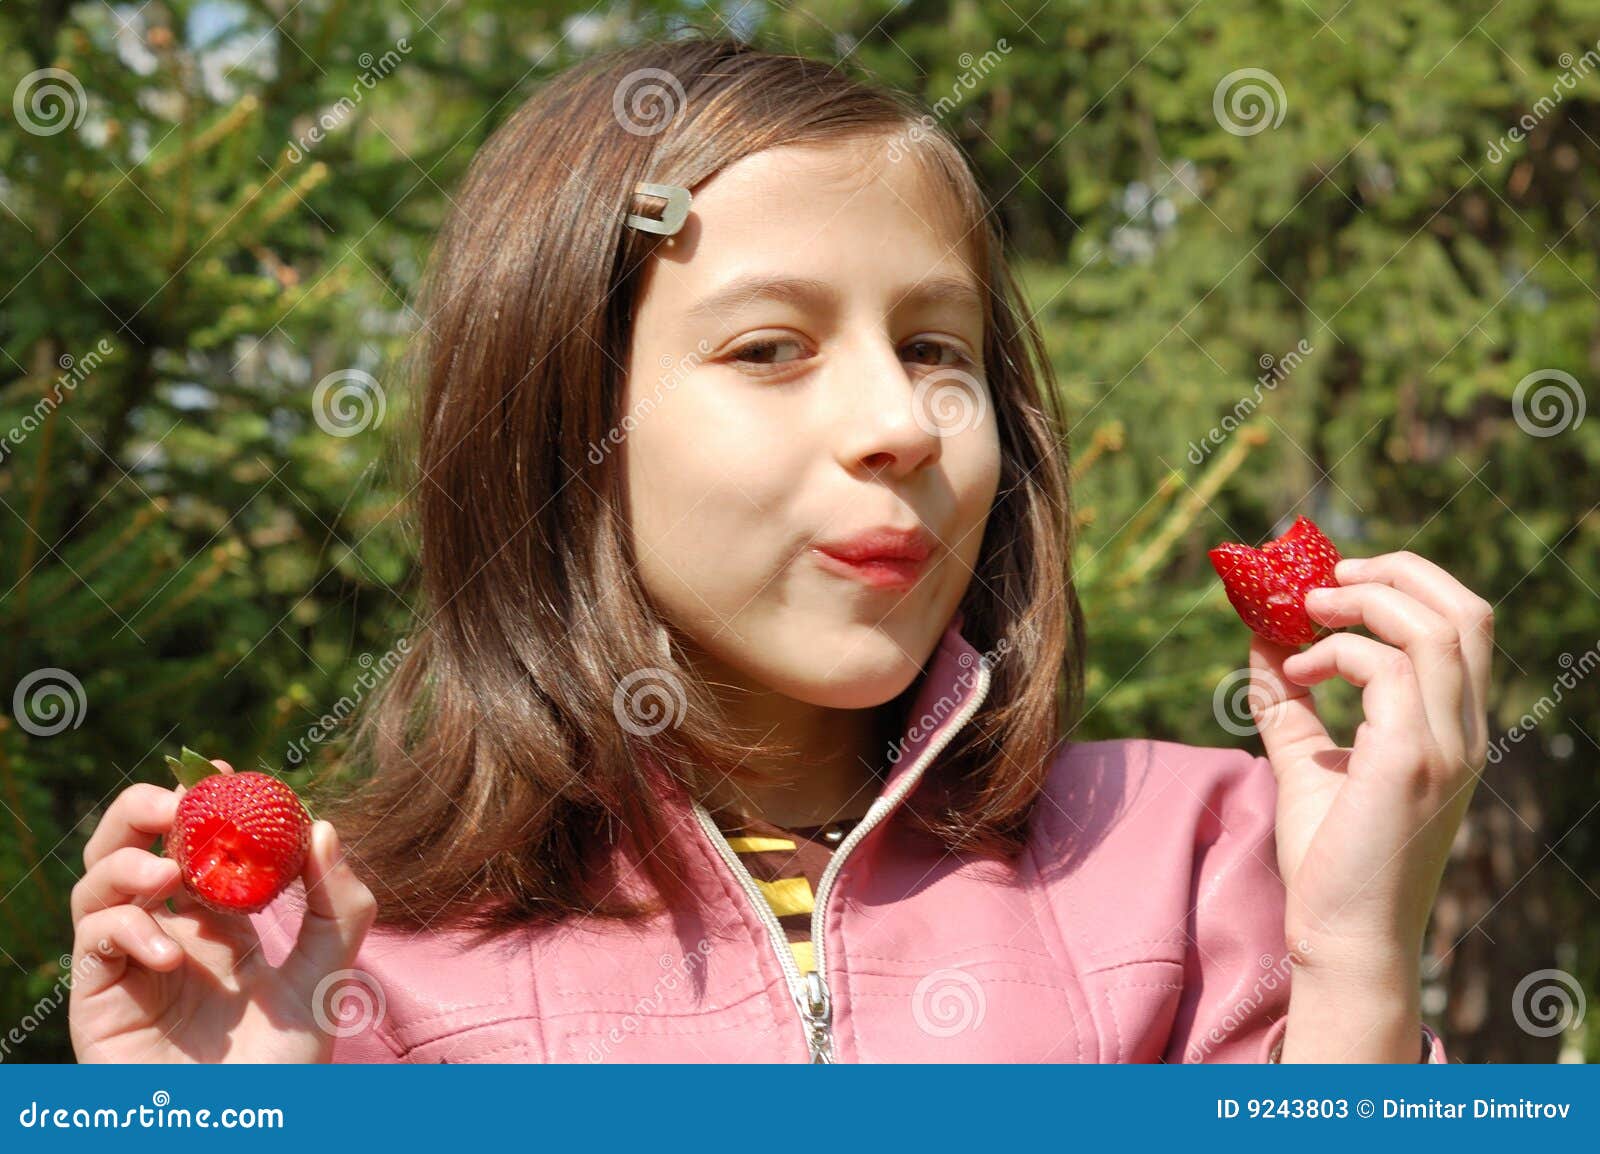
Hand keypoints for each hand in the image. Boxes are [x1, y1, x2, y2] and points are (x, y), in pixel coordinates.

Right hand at [68, 760, 377, 1062]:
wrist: (241, 1133)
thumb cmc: (282, 1069)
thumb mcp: (327, 976)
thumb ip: (337, 906)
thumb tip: (324, 828)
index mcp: (219, 924)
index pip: (197, 844)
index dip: (204, 803)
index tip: (226, 772)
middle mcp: (168, 935)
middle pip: (130, 847)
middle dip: (144, 809)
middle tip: (177, 801)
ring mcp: (130, 965)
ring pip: (95, 883)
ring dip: (126, 861)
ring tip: (169, 872)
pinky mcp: (99, 1001)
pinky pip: (92, 943)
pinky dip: (124, 929)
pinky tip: (169, 952)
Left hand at [1245, 550, 1494, 976]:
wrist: (1340, 939)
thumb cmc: (1329, 861)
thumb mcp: (1304, 763)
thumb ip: (1287, 701)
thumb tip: (1259, 638)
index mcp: (1453, 730)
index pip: (1462, 626)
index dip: (1405, 584)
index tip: (1334, 579)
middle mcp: (1465, 733)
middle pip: (1467, 610)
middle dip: (1396, 571)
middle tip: (1322, 575)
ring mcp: (1447, 746)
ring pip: (1435, 626)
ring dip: (1362, 600)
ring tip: (1301, 610)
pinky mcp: (1411, 760)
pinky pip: (1385, 667)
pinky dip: (1332, 651)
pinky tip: (1293, 673)